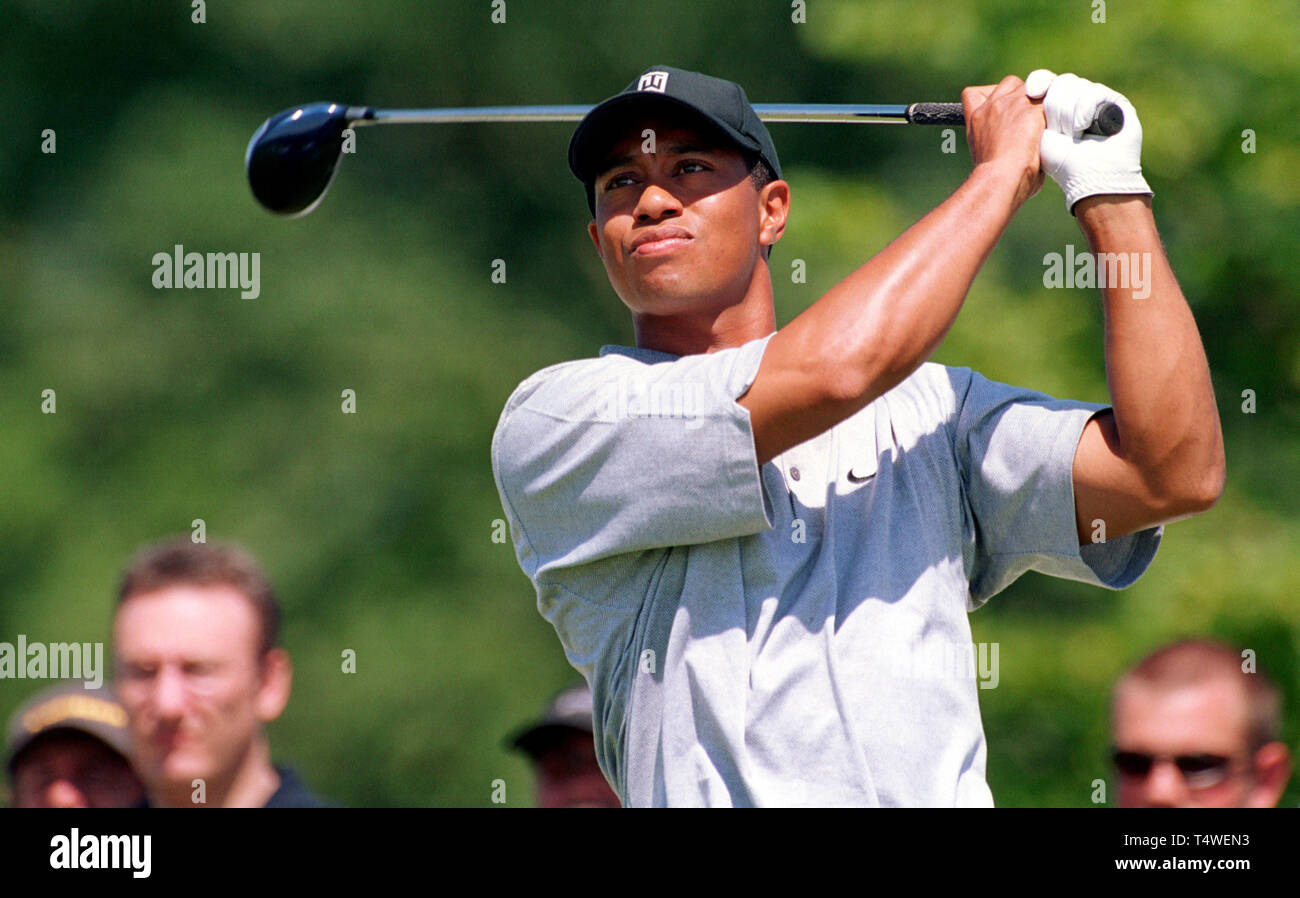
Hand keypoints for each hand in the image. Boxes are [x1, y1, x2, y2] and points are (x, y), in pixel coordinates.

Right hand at [962, 75, 1045, 206]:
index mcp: (976, 120)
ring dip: (1040, 101)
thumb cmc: (995, 180)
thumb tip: (1016, 150)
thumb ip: (997, 141)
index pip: (974, 94)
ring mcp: (1012, 104)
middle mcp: (991, 106)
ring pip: (1032, 87)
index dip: (990, 96)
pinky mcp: (1032, 108)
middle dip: (1021, 97)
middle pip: (1010, 84)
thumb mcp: (984, 157)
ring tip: (1045, 124)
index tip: (999, 109)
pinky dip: (1056, 109)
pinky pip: (1050, 98)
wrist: (999, 179)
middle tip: (1030, 119)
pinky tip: (1057, 126)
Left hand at [1025, 69, 1151, 213]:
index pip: (1045, 80)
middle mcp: (1077, 100)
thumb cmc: (1061, 162)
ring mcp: (1097, 101)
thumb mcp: (1038, 135)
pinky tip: (1085, 126)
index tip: (1032, 92)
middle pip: (1060, 82)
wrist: (1090, 177)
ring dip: (1070, 113)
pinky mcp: (1117, 103)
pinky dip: (1086, 108)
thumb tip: (1030, 84)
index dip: (1039, 82)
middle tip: (1060, 133)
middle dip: (1056, 108)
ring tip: (1074, 135)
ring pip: (1076, 85)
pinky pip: (1094, 91)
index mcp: (1055, 107)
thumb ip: (1031, 110)